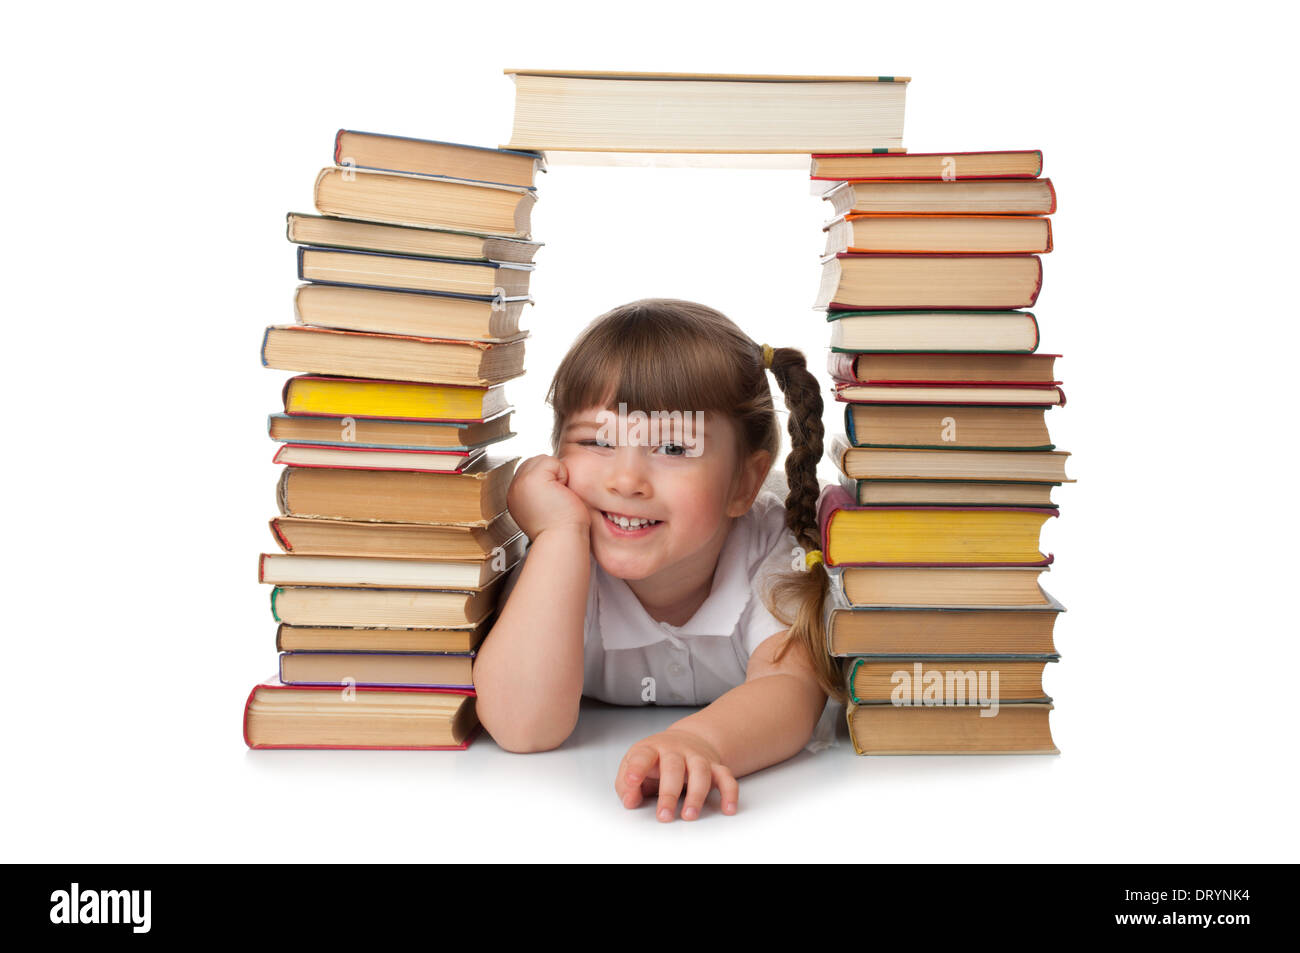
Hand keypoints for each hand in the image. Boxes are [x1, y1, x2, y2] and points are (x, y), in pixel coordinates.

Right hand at [506, 454, 590, 540]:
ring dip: (557, 475)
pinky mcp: (532, 479)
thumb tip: (549, 479)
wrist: (562, 539)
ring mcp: (521, 483)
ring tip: (558, 496)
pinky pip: (552, 462)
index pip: (531, 470)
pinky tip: (561, 493)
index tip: (553, 500)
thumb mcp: (544, 509)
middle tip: (557, 499)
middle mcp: (514, 489)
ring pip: (544, 460)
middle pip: (536, 462)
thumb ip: (540, 491)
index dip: (548, 478)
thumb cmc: (562, 530)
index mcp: (515, 497)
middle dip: (551, 475)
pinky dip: (563, 475)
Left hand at [614, 729, 738, 821]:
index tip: (632, 781)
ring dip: (696, 795)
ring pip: (700, 772)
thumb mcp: (634, 766)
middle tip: (664, 816)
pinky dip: (729, 793)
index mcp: (652, 749)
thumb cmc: (655, 760)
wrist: (686, 740)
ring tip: (689, 815)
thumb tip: (630, 800)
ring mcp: (697, 758)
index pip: (643, 756)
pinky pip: (726, 778)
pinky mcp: (714, 767)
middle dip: (669, 793)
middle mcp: (676, 751)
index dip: (636, 767)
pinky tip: (728, 809)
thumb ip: (626, 785)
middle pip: (673, 767)